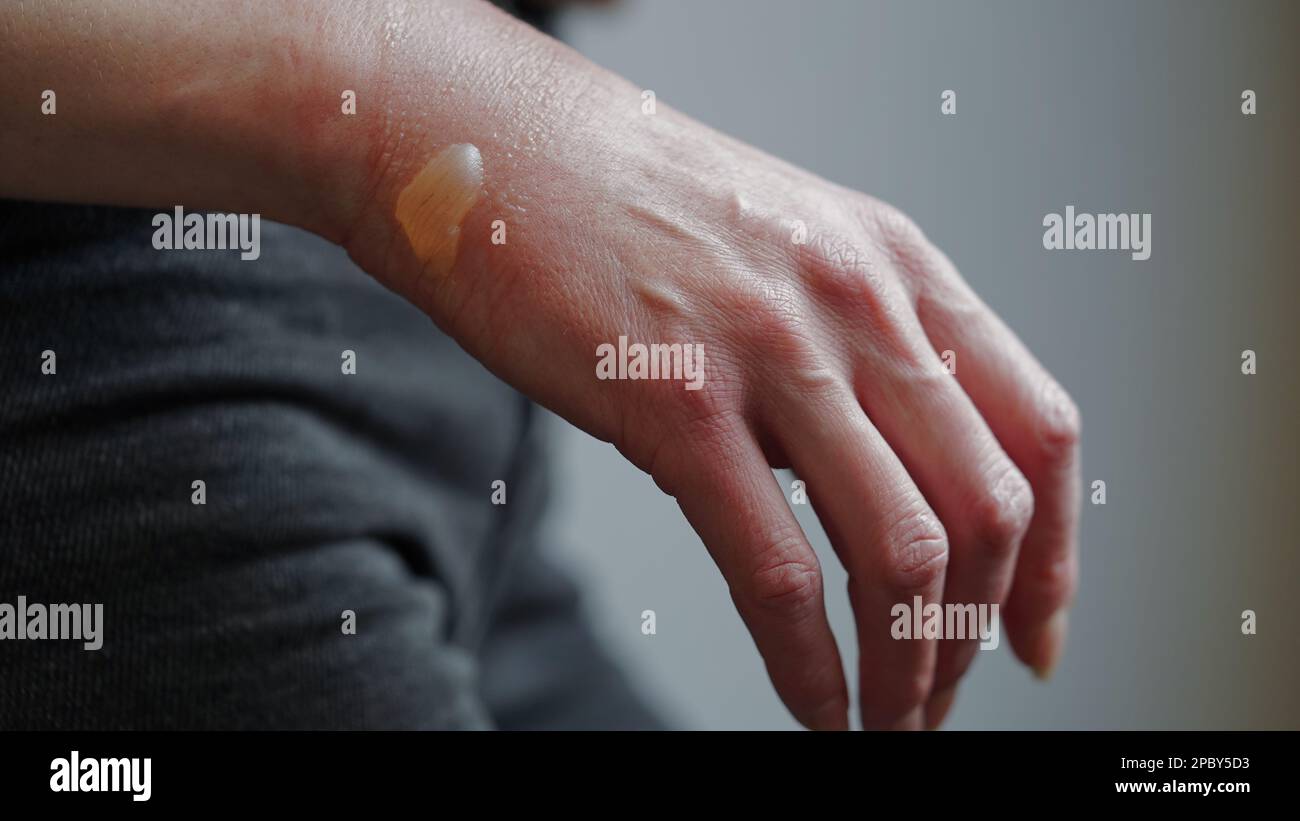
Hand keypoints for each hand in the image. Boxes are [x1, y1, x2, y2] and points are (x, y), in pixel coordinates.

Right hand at [341, 22, 1080, 729]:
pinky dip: (810, 667)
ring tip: (885, 724)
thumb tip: (891, 474)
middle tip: (940, 697)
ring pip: (902, 553)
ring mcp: (774, 353)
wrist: (498, 151)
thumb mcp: (789, 251)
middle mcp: (861, 305)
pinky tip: (813, 708)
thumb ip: (856, 347)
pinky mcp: (679, 404)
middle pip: (987, 508)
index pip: (1040, 430)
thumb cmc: (632, 207)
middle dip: (974, 636)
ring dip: (908, 670)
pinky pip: (778, 571)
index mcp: (900, 268)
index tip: (1033, 637)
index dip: (1055, 557)